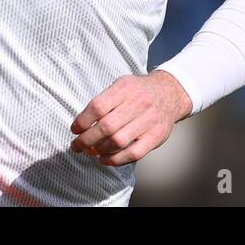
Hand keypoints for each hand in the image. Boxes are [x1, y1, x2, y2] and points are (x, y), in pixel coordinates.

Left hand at [68, 70, 192, 166]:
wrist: (169, 93)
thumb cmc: (138, 91)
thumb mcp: (121, 84)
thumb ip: (104, 100)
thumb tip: (82, 124)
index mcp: (125, 88)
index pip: (98, 107)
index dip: (82, 121)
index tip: (74, 129)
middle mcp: (138, 104)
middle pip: (106, 127)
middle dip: (86, 140)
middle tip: (76, 146)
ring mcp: (148, 121)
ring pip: (118, 141)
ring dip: (100, 150)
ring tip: (91, 152)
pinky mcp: (156, 136)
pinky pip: (133, 154)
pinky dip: (116, 160)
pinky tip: (105, 159)